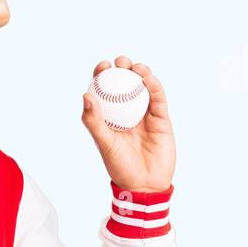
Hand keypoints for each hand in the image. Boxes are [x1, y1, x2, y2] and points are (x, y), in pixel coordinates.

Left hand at [80, 55, 175, 192]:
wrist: (145, 184)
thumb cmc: (120, 167)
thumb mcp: (104, 143)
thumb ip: (94, 121)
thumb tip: (86, 95)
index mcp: (110, 117)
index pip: (105, 91)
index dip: (103, 76)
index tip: (102, 66)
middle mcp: (127, 113)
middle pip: (124, 85)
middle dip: (122, 69)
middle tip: (119, 62)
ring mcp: (145, 115)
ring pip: (142, 88)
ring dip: (139, 73)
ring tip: (134, 66)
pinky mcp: (161, 119)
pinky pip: (158, 99)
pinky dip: (154, 86)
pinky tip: (148, 78)